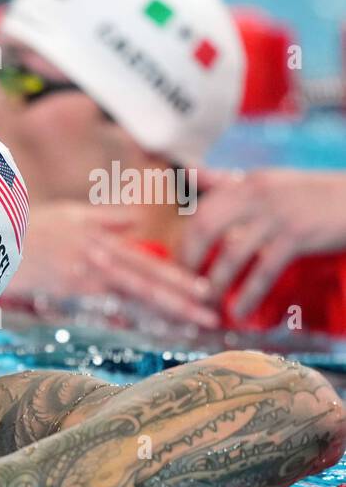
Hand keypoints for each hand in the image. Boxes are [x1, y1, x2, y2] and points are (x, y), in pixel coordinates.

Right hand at [6, 202, 218, 328]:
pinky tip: (147, 330)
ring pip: (132, 298)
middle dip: (182, 302)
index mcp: (103, 241)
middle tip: (213, 319)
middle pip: (149, 283)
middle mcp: (99, 259)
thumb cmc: (29, 225)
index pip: (149, 263)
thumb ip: (107, 218)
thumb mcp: (72, 213)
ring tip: (190, 326)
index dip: (178, 279)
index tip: (205, 292)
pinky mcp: (66, 289)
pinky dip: (128, 320)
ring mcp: (84, 275)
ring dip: (163, 313)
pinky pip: (103, 308)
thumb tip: (138, 221)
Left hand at [180, 169, 345, 318]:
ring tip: (207, 306)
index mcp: (246, 183)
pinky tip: (239, 312)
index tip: (176, 267)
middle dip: (188, 261)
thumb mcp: (268, 182)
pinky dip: (249, 294)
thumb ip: (226, 182)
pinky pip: (264, 270)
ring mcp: (277, 214)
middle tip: (182, 289)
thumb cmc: (311, 195)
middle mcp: (257, 194)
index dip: (183, 241)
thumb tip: (188, 174)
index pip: (201, 211)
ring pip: (232, 253)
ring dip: (215, 284)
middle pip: (205, 228)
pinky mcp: (298, 235)